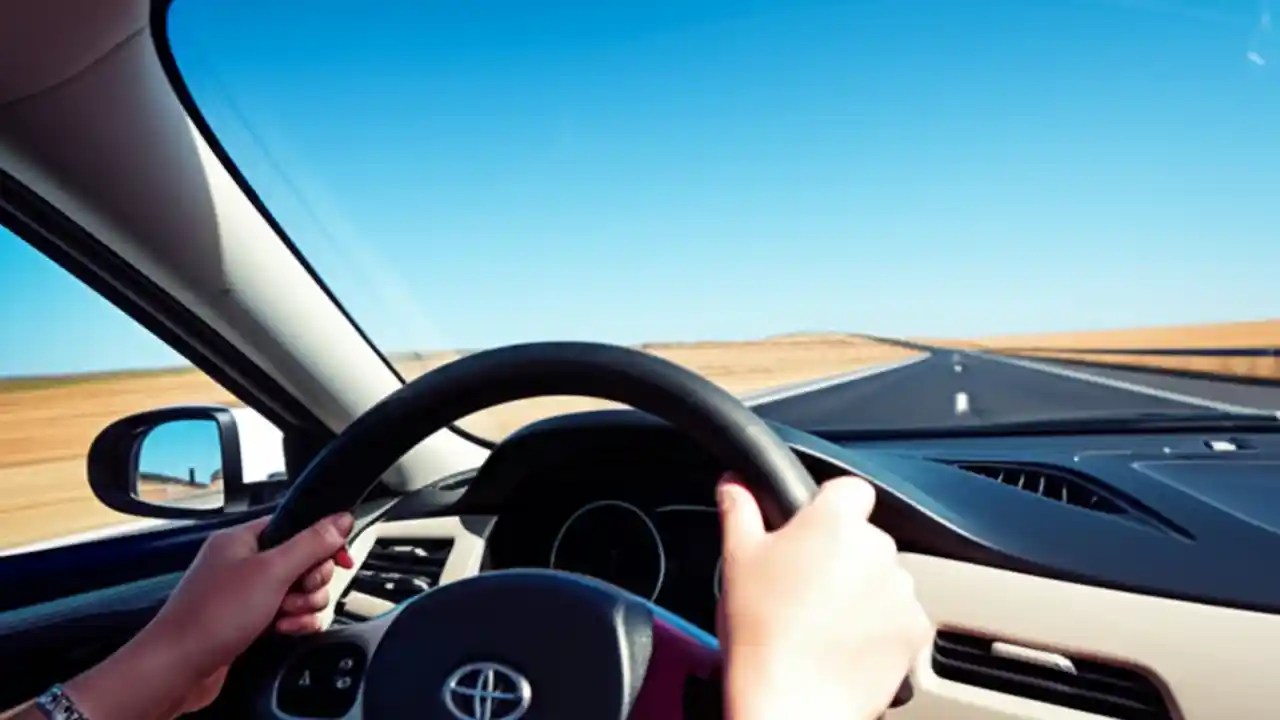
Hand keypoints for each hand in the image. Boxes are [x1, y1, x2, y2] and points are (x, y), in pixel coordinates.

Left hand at [62, 512, 353, 719]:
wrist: (178, 668)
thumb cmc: (209, 617)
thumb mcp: (271, 572)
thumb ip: (310, 543)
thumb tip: (340, 519)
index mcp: (243, 539)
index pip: (297, 526)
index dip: (323, 542)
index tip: (339, 559)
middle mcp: (243, 563)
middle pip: (303, 562)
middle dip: (309, 582)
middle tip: (295, 593)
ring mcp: (246, 594)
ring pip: (298, 592)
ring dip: (301, 606)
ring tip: (284, 616)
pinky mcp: (249, 621)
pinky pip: (287, 615)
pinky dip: (293, 623)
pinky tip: (284, 630)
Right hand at [717, 475, 932, 719]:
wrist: (792, 702)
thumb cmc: (761, 632)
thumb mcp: (737, 561)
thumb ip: (740, 511)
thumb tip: (735, 483)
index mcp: (835, 522)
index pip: (850, 489)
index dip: (830, 506)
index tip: (812, 529)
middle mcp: (876, 548)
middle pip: (865, 537)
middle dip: (842, 555)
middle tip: (806, 586)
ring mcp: (901, 590)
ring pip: (883, 576)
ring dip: (863, 589)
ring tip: (824, 620)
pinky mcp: (915, 629)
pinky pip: (899, 614)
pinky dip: (880, 624)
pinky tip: (845, 642)